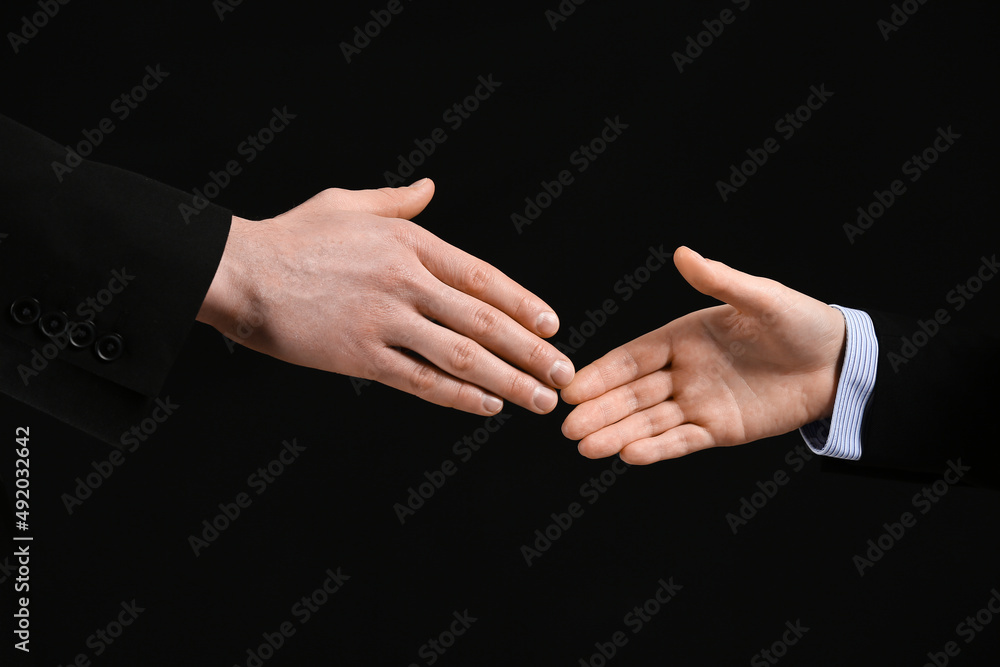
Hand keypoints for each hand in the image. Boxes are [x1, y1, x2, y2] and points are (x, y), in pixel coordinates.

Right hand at [197, 179, 573, 414]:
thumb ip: (396, 202)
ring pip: (462, 355)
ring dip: (508, 380)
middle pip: (484, 320)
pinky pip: (420, 380)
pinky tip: (488, 406)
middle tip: (563, 375)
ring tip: (539, 400)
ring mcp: (384, 319)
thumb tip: (430, 188)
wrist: (236, 271)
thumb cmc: (291, 236)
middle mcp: (405, 280)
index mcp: (408, 242)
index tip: (553, 327)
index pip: (482, 276)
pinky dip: (458, 396)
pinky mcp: (359, 356)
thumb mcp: (346, 203)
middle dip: (531, 351)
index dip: (523, 304)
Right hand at [561, 247, 845, 463]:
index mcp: (684, 337)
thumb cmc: (801, 323)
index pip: (633, 358)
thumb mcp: (761, 298)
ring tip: (586, 449)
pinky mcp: (720, 429)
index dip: (602, 372)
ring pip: (649, 421)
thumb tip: (683, 253)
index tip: (572, 387)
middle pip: (633, 394)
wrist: (839, 363)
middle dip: (600, 410)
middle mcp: (684, 371)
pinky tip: (629, 454)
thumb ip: (720, 281)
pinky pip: (682, 440)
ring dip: (618, 434)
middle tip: (568, 428)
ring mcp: (699, 402)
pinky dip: (656, 448)